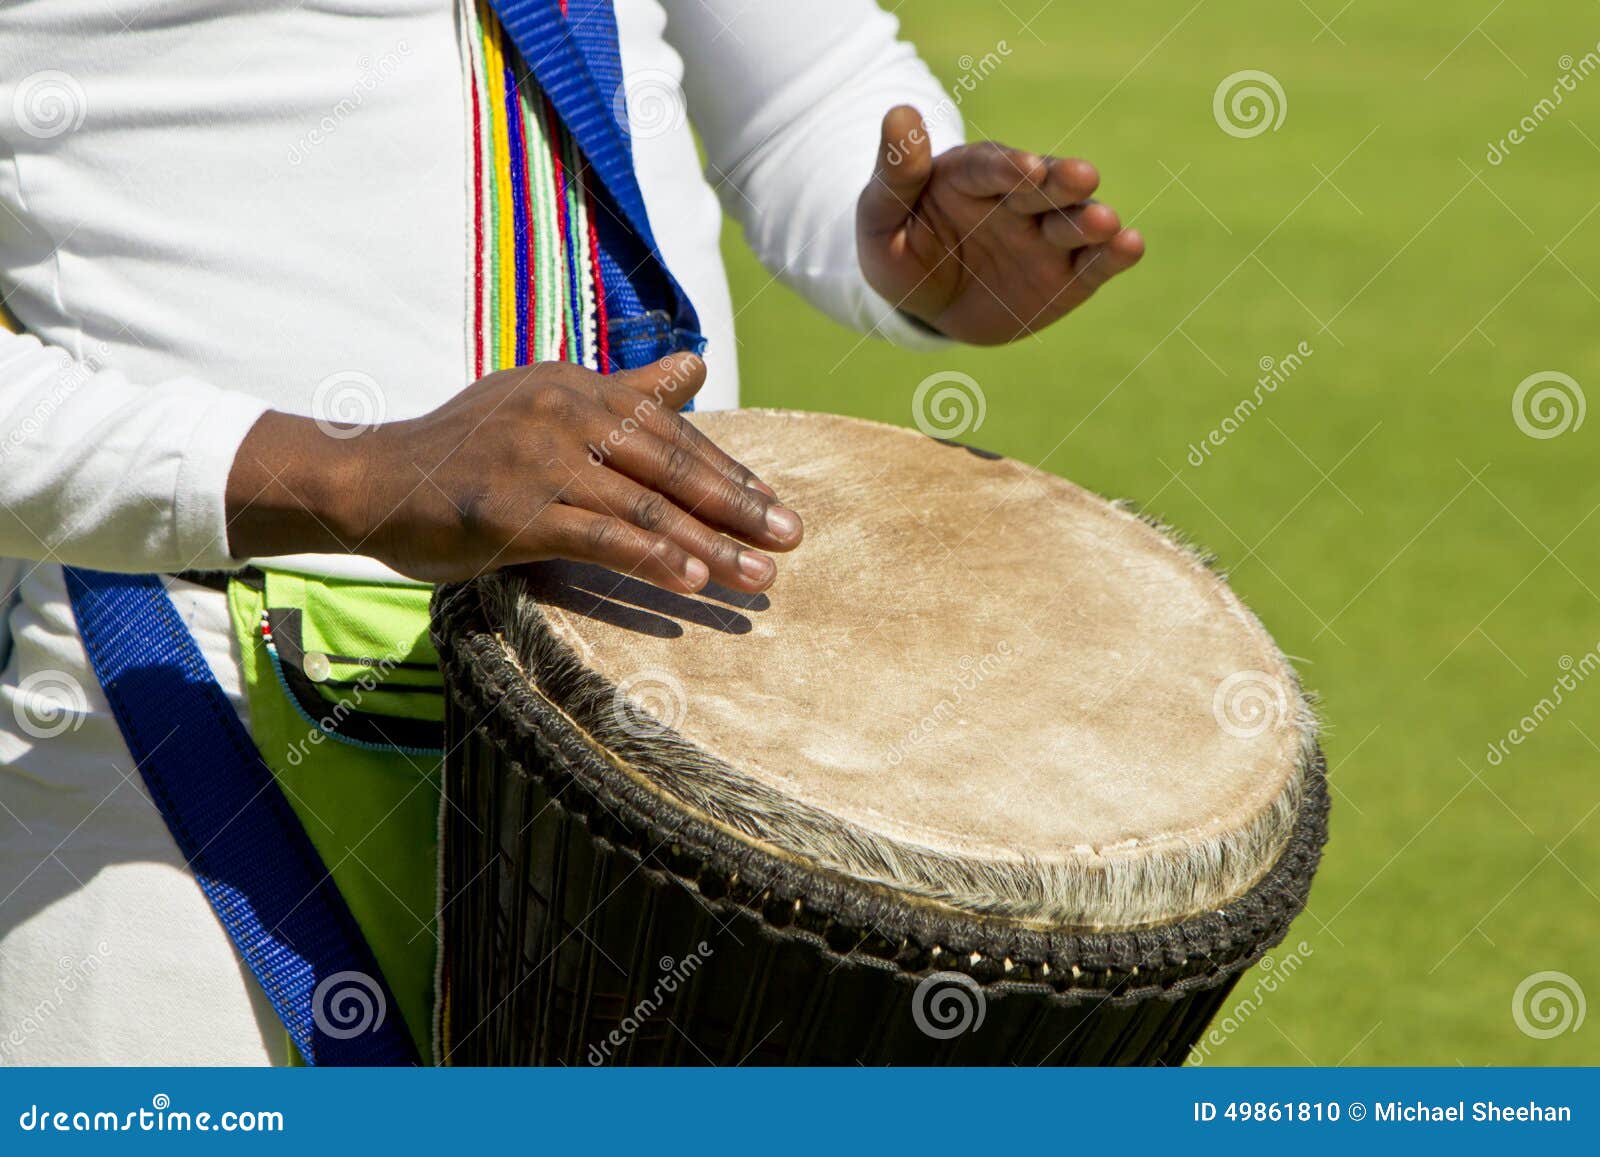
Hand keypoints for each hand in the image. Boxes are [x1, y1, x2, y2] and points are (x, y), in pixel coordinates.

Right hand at [225, 353, 802, 591]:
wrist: (373, 479)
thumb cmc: (465, 450)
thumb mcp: (546, 402)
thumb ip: (625, 392)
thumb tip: (697, 366)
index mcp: (578, 387)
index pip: (672, 431)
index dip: (729, 471)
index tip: (775, 506)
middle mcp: (564, 414)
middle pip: (670, 464)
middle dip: (737, 505)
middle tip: (791, 538)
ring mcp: (538, 460)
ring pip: (644, 505)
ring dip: (708, 544)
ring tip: (758, 576)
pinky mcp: (513, 509)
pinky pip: (597, 535)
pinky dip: (649, 557)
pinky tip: (690, 580)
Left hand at [857, 106, 1144, 344]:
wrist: (924, 305)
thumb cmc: (898, 250)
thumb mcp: (880, 217)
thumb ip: (895, 173)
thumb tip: (899, 112)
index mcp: (972, 176)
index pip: (991, 166)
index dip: (1007, 167)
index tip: (1024, 167)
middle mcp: (1018, 199)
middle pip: (1044, 187)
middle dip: (1062, 181)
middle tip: (1079, 175)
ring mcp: (1047, 237)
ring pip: (1074, 223)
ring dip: (1090, 220)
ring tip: (1104, 222)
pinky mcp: (1068, 277)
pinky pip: (1094, 265)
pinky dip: (1114, 255)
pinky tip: (1130, 245)